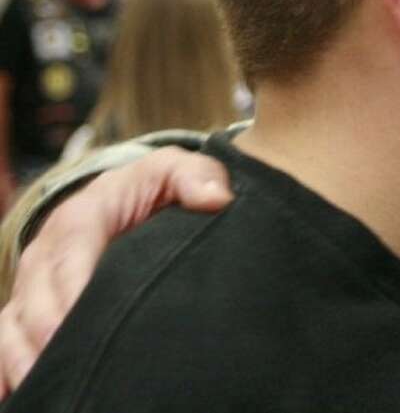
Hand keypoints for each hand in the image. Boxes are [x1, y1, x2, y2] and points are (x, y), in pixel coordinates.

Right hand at [0, 146, 232, 398]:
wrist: (127, 194)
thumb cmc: (154, 186)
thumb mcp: (175, 170)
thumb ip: (197, 176)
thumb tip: (217, 199)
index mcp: (80, 218)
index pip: (70, 257)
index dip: (74, 292)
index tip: (83, 323)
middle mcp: (45, 254)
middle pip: (37, 301)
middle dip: (50, 335)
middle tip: (78, 368)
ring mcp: (32, 285)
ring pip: (12, 327)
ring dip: (23, 359)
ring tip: (47, 386)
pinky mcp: (27, 310)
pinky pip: (4, 341)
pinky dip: (6, 368)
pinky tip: (17, 393)